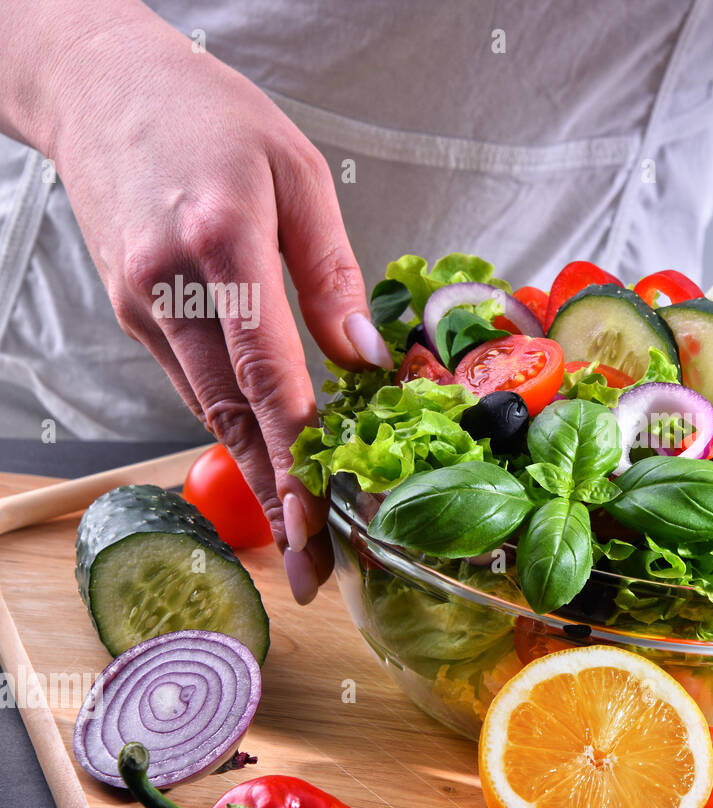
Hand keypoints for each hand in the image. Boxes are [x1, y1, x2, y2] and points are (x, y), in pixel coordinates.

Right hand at [45, 6, 391, 601]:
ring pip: (211, 407)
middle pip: (236, 416)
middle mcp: (171, 290)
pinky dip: (233, 422)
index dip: (298, 465)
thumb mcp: (298, 175)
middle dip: (281, 500)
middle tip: (317, 571)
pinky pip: (194, 380)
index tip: (321, 529)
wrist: (102, 87)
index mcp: (223, 248)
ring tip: (304, 531)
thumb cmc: (210, 116)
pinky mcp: (133, 311)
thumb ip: (332, 274)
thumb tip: (365, 358)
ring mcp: (143, 306)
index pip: (271, 381)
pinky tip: (266, 455)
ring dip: (258, 473)